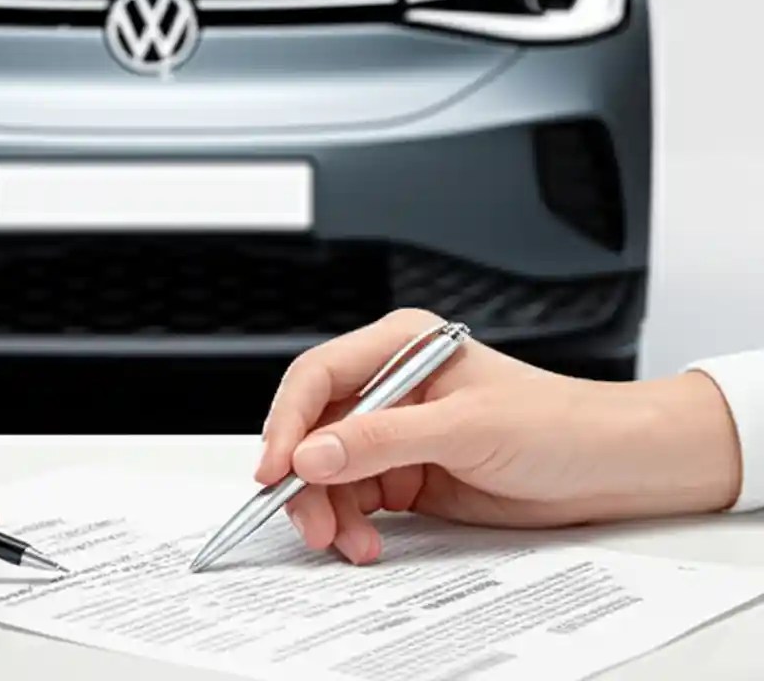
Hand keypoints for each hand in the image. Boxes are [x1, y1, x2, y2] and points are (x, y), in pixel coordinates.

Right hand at [259, 309, 742, 564]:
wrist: (612, 468)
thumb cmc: (559, 423)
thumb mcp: (467, 428)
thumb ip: (383, 439)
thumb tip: (312, 454)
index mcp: (400, 347)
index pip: (318, 378)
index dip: (287, 422)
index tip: (276, 469)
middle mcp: (390, 386)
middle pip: (313, 430)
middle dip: (305, 479)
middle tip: (310, 521)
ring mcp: (395, 432)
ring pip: (327, 471)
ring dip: (329, 510)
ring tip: (348, 541)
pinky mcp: (404, 473)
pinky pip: (354, 498)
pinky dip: (351, 524)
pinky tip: (365, 540)